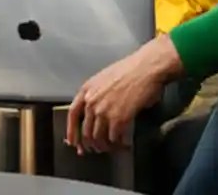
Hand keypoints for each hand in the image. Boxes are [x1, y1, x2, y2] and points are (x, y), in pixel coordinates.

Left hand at [65, 34, 183, 154]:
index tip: (73, 142)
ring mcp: (104, 111)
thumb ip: (96, 94)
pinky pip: (115, 138)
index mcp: (86, 90)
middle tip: (96, 150)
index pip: (72, 115)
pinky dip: (119, 144)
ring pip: (99, 137)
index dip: (71, 131)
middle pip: (85, 130)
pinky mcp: (119, 118)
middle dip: (90, 144)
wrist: (145, 68)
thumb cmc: (129, 70)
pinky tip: (124, 144)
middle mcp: (92, 102)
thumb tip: (96, 112)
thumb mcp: (103, 78)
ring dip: (105, 146)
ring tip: (111, 148)